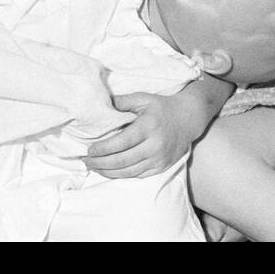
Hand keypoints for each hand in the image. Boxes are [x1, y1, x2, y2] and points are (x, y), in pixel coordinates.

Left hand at [83, 91, 203, 178]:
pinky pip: (138, 175)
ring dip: (108, 172)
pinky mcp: (162, 167)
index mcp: (148, 126)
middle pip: (122, 160)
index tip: (89, 150)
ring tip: (94, 168)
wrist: (188, 118)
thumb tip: (100, 105)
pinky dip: (122, 175)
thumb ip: (122, 102)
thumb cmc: (162, 107)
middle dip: (101, 163)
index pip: (120, 143)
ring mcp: (159, 158)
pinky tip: (111, 172)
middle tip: (86, 161)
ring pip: (129, 172)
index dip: (102, 149)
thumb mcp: (143, 98)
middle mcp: (155, 145)